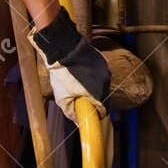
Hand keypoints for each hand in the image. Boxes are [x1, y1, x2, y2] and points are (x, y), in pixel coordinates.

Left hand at [27, 6, 110, 120]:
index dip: (96, 114)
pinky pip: (100, 74)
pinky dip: (93, 76)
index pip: (104, 111)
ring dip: (93, 87)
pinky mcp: (102, 61)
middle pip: (104, 98)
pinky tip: (80, 72)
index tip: (89, 114)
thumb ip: (71, 111)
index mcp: (98, 93)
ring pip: (102, 85)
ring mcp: (105, 70)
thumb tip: (77, 121)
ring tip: (77, 82)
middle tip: (80, 98)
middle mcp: (105, 82)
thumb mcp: (62, 97)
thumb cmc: (61, 73)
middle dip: (93, 100)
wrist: (62, 47)